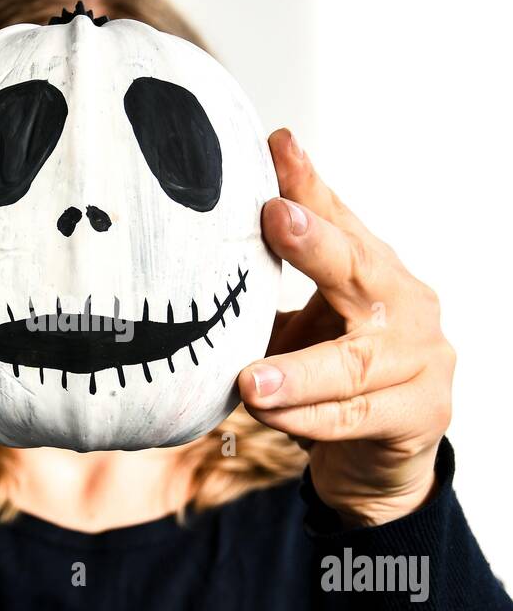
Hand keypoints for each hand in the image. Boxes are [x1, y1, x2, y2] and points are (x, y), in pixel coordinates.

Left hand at [237, 129, 455, 526]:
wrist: (379, 464)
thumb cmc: (333, 383)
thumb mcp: (298, 329)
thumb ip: (265, 296)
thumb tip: (188, 259)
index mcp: (375, 272)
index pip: (340, 221)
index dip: (309, 184)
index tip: (278, 146)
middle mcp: (406, 304)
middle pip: (359, 269)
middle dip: (314, 242)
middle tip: (273, 217)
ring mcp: (421, 359)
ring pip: (354, 363)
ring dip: (297, 370)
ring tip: (248, 379)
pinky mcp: (421, 413)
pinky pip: (357, 417)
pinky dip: (308, 418)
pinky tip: (269, 415)